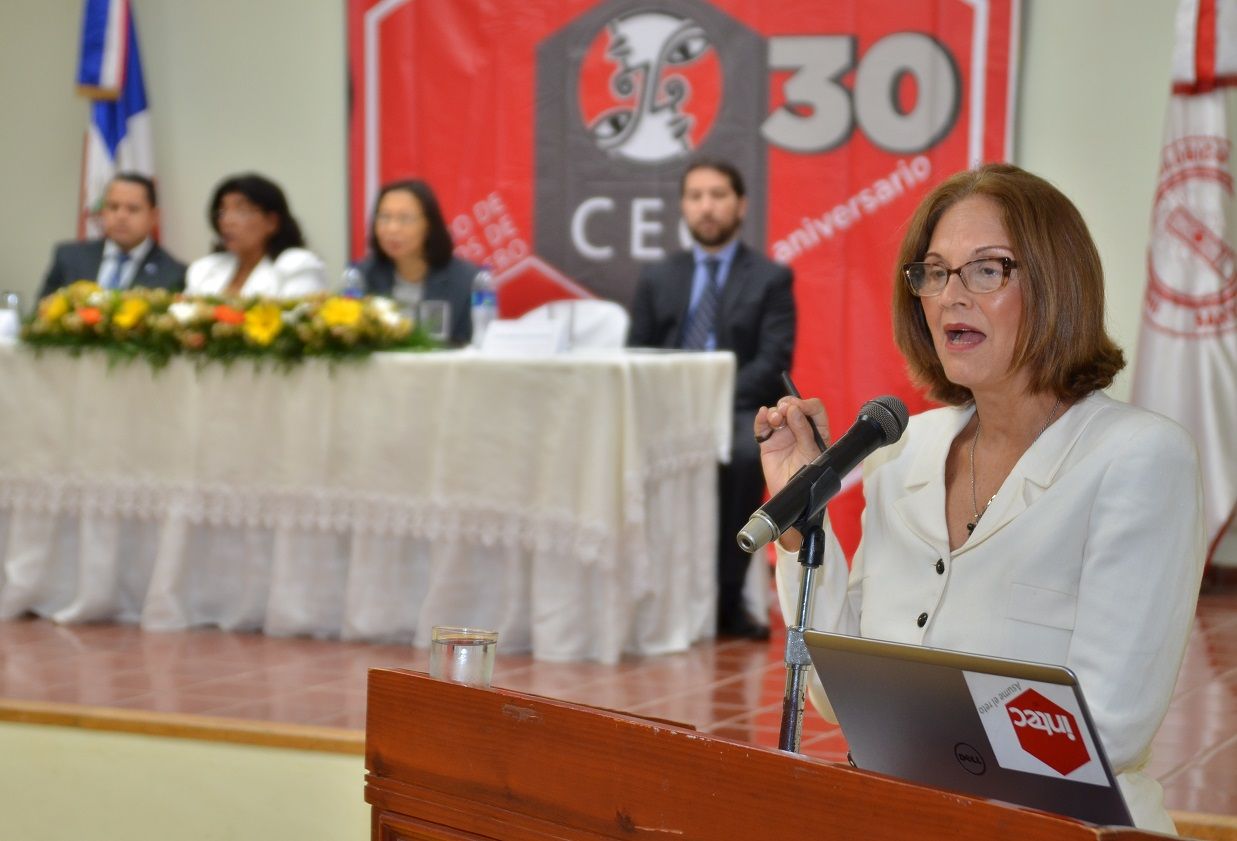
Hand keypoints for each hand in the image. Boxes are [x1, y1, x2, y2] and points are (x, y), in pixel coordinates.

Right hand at [754, 397, 828, 552]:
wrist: (792, 498)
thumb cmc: (808, 478)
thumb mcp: (812, 452)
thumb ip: (804, 430)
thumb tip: (793, 410)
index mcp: (816, 432)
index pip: (814, 410)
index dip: (806, 404)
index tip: (798, 408)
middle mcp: (800, 431)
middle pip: (793, 407)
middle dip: (788, 405)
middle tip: (785, 410)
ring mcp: (783, 436)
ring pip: (777, 414)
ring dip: (775, 412)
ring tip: (776, 419)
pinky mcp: (768, 443)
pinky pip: (763, 427)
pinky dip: (761, 418)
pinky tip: (763, 415)